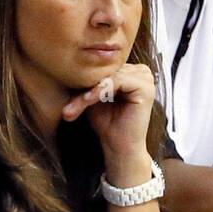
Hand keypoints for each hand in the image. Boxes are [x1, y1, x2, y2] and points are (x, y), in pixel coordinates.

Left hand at [63, 64, 156, 178]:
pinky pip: (117, 81)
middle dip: (84, 87)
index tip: (66, 98)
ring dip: (89, 91)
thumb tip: (69, 65)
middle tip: (68, 107)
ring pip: (109, 76)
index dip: (83, 81)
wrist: (119, 147)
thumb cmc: (107, 123)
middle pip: (106, 71)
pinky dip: (100, 91)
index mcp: (131, 71)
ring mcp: (146, 79)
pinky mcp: (146, 88)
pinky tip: (88, 100)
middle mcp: (142, 71)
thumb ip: (88, 80)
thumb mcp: (92, 97)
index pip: (103, 68)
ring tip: (74, 107)